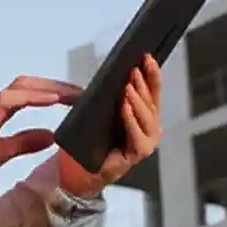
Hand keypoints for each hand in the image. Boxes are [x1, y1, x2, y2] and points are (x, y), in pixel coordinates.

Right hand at [0, 76, 80, 198]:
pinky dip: (33, 97)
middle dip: (54, 84)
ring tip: (72, 92)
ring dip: (48, 86)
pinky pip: (10, 100)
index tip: (75, 97)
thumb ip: (23, 143)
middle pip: (26, 84)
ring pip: (20, 87)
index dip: (51, 92)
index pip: (27, 95)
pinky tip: (53, 99)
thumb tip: (50, 136)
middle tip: (80, 91)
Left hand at [57, 54, 163, 196]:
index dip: (151, 74)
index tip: (146, 57)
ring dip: (138, 101)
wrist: (75, 169)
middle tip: (135, 69)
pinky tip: (125, 109)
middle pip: (151, 102)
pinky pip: (137, 138)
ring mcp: (143, 142)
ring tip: (129, 87)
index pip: (151, 91)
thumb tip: (114, 72)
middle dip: (144, 84)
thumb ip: (110, 94)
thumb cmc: (88, 139)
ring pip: (148, 119)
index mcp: (141, 114)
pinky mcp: (134, 156)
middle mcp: (147, 128)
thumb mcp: (99, 110)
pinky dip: (131, 122)